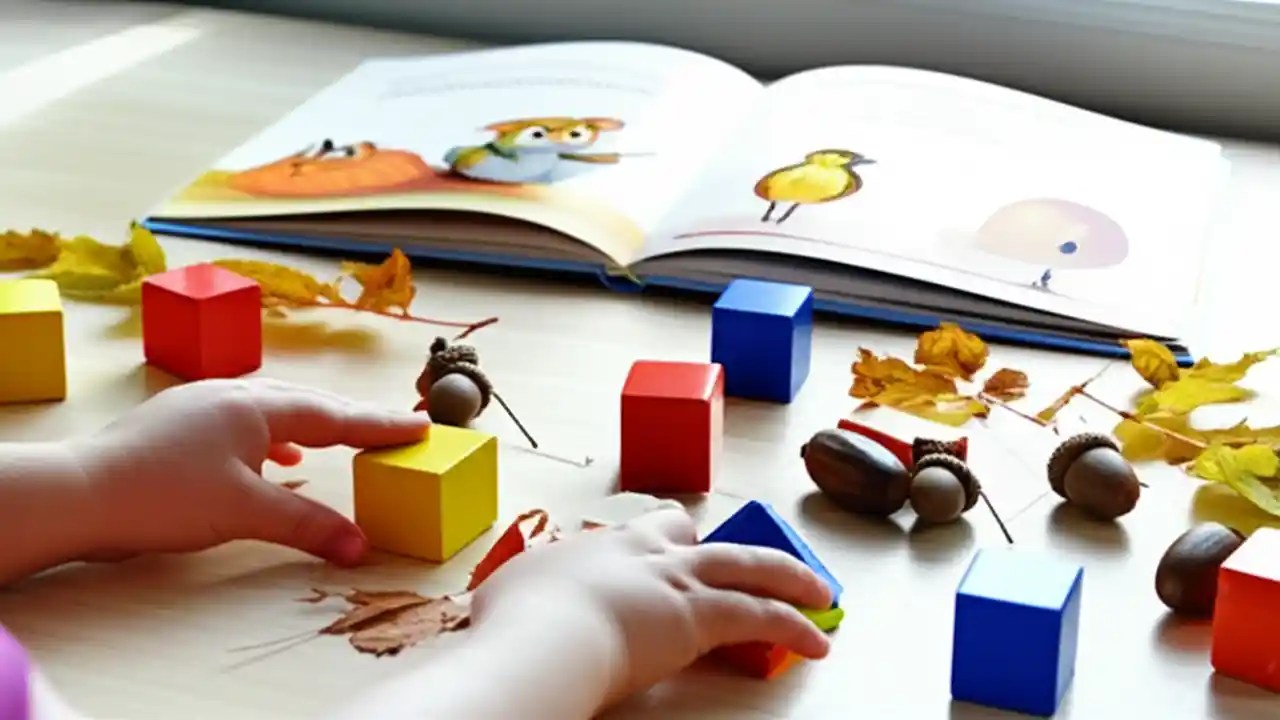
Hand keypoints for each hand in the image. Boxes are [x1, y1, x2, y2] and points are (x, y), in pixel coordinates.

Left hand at [72, 378, 428, 565]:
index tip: (419, 427)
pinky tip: (272, 458)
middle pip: (308, 404)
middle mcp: (233, 395)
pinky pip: (244, 422)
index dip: (380, 425)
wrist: (78, 493)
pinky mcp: (178, 423)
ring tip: (335, 442)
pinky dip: (272, 437)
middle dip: (351, 419)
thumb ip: (307, 526)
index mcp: (257, 407)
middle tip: (389, 429)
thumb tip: (361, 546)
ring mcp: (202, 404)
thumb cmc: (163, 495)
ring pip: (273, 410)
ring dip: (310, 426)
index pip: (335, 416)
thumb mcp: (244, 512)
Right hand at [470, 507, 832, 707]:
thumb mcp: (516, 591)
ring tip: (821, 594)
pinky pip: (762, 616)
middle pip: (710, 540)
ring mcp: (676, 581)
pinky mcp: (699, 615)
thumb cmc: (520, 619)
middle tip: (771, 564)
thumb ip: (531, 591)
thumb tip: (515, 607)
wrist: (544, 634)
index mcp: (606, 547)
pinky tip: (817, 641)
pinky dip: (795, 627)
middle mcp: (648, 553)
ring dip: (791, 580)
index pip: (654, 530)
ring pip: (750, 567)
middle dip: (744, 551)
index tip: (685, 546)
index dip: (676, 538)